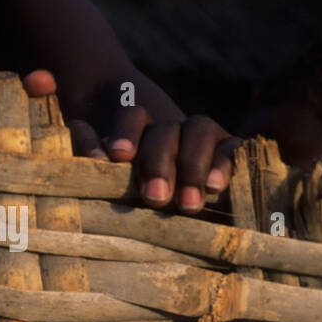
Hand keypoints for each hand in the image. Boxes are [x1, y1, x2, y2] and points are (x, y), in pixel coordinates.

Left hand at [74, 106, 240, 214]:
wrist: (161, 183)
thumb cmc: (120, 178)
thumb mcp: (100, 163)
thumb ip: (92, 151)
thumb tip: (98, 158)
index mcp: (133, 123)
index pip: (131, 116)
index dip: (125, 133)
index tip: (118, 156)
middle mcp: (166, 125)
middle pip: (164, 130)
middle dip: (159, 163)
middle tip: (154, 198)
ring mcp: (196, 134)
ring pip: (198, 131)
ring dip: (193, 166)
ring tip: (187, 205)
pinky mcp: (224, 146)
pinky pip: (230, 147)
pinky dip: (225, 163)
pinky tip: (216, 187)